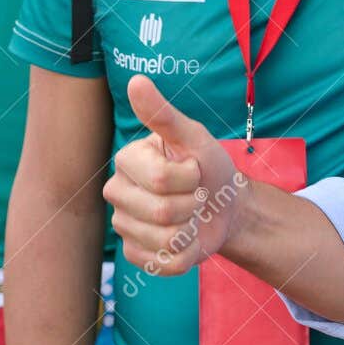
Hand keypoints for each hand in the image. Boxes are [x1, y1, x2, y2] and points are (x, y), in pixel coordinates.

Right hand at [103, 77, 244, 275]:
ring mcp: (124, 225)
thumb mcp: (194, 137)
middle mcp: (118, 192)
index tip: (194, 168)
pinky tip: (186, 237)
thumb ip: (163, 114)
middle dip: (193, 204)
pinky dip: (189, 253)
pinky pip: (167, 263)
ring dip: (192, 228)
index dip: (191, 177)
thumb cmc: (209, 166)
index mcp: (127, 160)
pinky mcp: (135, 255)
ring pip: (166, 240)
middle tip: (194, 194)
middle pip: (162, 212)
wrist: (225, 205)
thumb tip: (136, 81)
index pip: (160, 179)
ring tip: (190, 214)